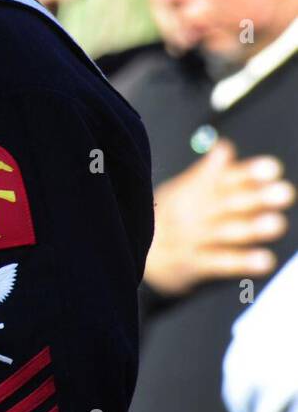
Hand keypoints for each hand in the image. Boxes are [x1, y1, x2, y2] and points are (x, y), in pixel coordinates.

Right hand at [144, 140, 288, 295]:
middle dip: (255, 197)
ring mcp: (191, 238)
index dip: (247, 173)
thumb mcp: (180, 191)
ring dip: (251, 227)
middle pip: (226, 203)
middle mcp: (192, 212)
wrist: (129, 251)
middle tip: (282, 192)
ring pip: (225, 232)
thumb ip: (208, 172)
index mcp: (191, 191)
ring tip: (275, 222)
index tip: (271, 168)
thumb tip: (224, 147)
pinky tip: (263, 259)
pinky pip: (218, 263)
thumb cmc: (164, 219)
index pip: (222, 178)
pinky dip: (241, 262)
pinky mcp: (190, 265)